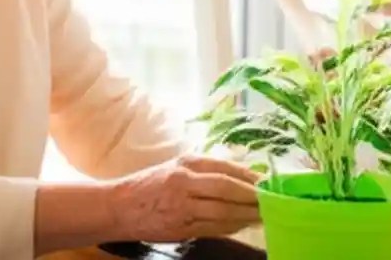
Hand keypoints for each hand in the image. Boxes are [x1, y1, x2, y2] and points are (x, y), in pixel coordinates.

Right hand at [109, 155, 261, 242]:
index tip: (268, 181)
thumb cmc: (151, 184)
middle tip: (272, 199)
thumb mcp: (177, 166)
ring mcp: (181, 207)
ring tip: (265, 214)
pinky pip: (213, 228)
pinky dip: (232, 226)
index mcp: (186, 163)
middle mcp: (184, 182)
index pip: (225, 168)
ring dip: (247, 215)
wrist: (118, 206)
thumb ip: (207, 170)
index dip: (250, 176)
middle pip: (227, 189)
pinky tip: (245, 224)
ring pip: (223, 211)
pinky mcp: (180, 228)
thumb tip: (245, 175)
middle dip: (253, 196)